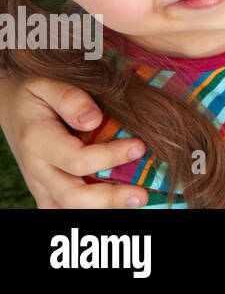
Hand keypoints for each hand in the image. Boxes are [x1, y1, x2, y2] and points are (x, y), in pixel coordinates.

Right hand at [0, 75, 148, 207]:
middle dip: (109, 198)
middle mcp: (37, 168)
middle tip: (142, 195)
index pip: (76, 161)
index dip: (110, 157)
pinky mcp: (45, 188)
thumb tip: (93, 120)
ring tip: (134, 201)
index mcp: (38, 141)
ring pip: (67, 208)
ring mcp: (39, 182)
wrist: (8, 102)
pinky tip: (114, 206)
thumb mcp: (47, 82)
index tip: (140, 146)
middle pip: (72, 195)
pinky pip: (60, 208)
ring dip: (103, 208)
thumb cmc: (34, 89)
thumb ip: (69, 98)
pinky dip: (87, 211)